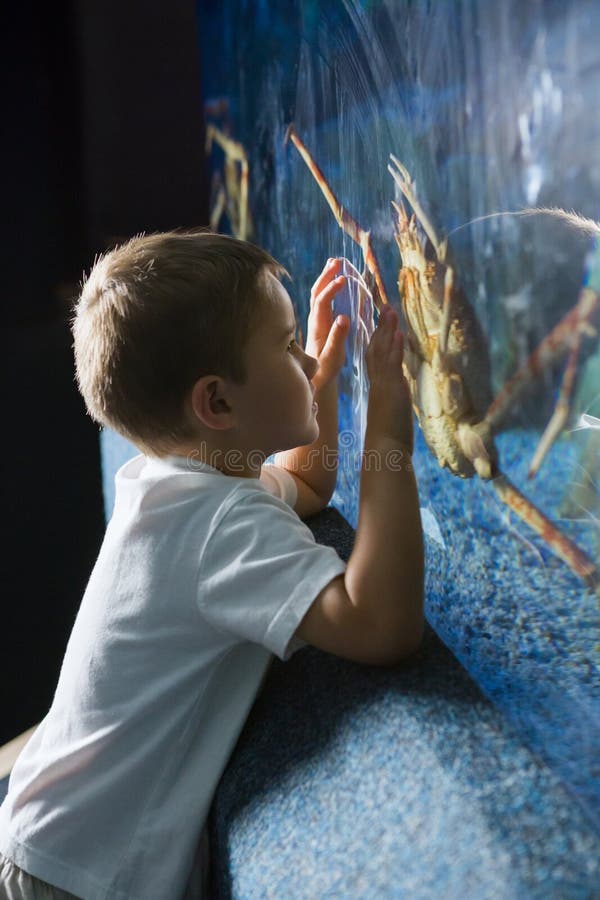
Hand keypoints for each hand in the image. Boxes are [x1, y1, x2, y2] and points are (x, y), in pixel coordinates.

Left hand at [304, 258, 349, 391]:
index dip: (332, 289)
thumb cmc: (325, 369)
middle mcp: (314, 320)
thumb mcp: (333, 357)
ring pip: (318, 293)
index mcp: (318, 327)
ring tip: (335, 262)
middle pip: (317, 292)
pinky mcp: (319, 321)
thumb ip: (338, 337)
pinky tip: (334, 279)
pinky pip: (322, 299)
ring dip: (325, 277)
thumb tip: (344, 317)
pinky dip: (327, 286)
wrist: (314, 377)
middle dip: (326, 276)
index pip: (322, 302)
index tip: (343, 279)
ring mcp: (316, 320)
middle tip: (337, 261)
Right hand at [366, 305, 413, 451]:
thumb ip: (392, 403)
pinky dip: (394, 347)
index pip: (374, 359)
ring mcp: (383, 385)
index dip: (375, 340)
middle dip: (379, 328)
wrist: (385, 451)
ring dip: (387, 330)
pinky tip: (397, 332)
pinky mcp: (391, 389)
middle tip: (383, 308)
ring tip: (389, 310)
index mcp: (377, 389)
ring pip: (383, 352)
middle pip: (376, 349)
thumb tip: (397, 400)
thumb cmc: (388, 441)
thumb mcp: (390, 416)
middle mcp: (377, 383)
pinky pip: (392, 363)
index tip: (377, 325)